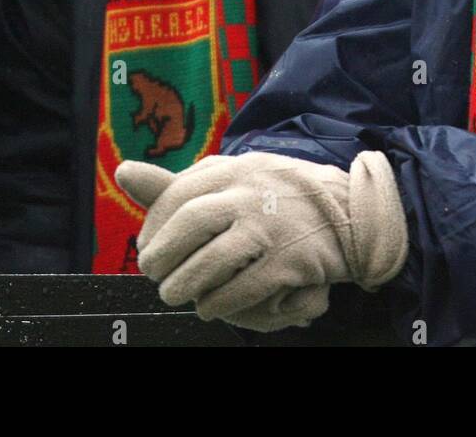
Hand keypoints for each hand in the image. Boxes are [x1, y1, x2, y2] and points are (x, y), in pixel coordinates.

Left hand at [116, 151, 406, 329]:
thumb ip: (182, 181)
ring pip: (210, 261)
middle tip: (154, 274)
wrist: (352, 212)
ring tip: (176, 295)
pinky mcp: (288, 260)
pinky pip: (241, 288)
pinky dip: (218, 303)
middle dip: (162, 256)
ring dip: (184, 285)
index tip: (146, 246)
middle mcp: (251, 192)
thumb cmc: (282, 196)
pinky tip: (210, 306)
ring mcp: (271, 226)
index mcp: (236, 169)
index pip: (179, 194)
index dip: (154, 224)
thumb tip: (123, 171)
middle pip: (189, 225)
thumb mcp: (237, 176)